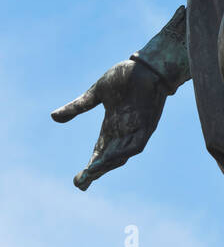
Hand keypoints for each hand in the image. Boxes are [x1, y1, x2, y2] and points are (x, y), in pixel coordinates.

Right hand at [51, 59, 168, 189]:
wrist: (145, 65)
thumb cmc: (124, 77)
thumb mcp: (96, 93)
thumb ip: (78, 106)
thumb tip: (53, 117)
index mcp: (111, 126)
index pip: (99, 153)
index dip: (90, 167)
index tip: (77, 181)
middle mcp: (124, 132)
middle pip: (109, 159)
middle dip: (96, 171)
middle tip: (80, 182)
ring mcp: (136, 130)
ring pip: (122, 155)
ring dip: (108, 164)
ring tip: (92, 172)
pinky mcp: (147, 125)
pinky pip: (136, 144)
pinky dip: (124, 152)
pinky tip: (112, 158)